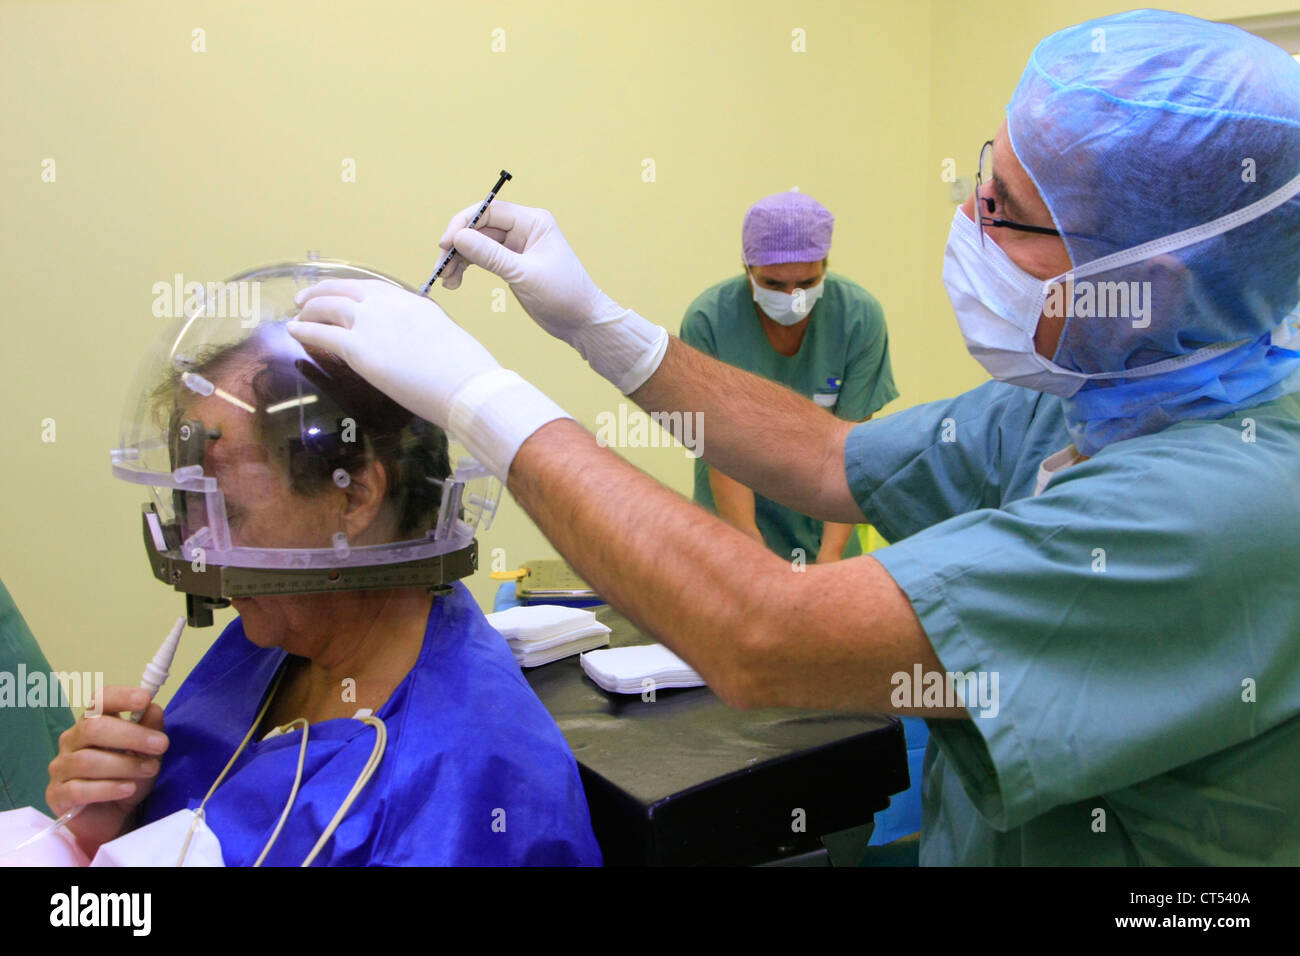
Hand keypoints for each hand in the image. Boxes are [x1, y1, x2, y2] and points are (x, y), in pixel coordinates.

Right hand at [46, 686, 167, 858]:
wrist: (114, 816)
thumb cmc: (128, 777)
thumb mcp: (147, 753)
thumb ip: (149, 730)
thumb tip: (153, 708)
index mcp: (92, 723)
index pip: (99, 700)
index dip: (121, 696)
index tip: (145, 698)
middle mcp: (71, 740)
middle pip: (93, 729)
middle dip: (131, 735)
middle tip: (161, 744)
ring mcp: (60, 767)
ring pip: (87, 760)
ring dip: (125, 765)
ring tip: (150, 770)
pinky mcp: (57, 794)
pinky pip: (79, 789)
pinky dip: (108, 788)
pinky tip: (127, 789)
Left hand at [288, 278, 571, 481]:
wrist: (467, 386)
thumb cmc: (466, 372)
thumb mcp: (445, 338)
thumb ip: (421, 333)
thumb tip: (411, 345)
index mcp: (412, 302)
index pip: (372, 288)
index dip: (349, 289)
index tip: (339, 292)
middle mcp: (388, 305)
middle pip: (344, 289)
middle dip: (320, 292)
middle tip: (305, 299)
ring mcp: (371, 323)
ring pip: (327, 307)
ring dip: (308, 310)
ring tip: (296, 316)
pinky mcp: (358, 348)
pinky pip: (321, 334)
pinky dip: (304, 330)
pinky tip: (293, 331)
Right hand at [437, 200, 620, 336]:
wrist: (582, 322)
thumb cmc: (565, 295)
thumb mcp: (524, 275)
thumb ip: (490, 256)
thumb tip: (458, 237)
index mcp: (533, 221)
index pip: (489, 211)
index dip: (463, 224)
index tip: (446, 243)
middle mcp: (524, 229)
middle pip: (479, 227)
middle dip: (457, 245)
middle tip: (441, 267)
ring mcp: (516, 247)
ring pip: (477, 244)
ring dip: (459, 259)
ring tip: (447, 281)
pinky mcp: (511, 264)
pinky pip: (482, 259)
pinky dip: (467, 268)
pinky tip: (455, 282)